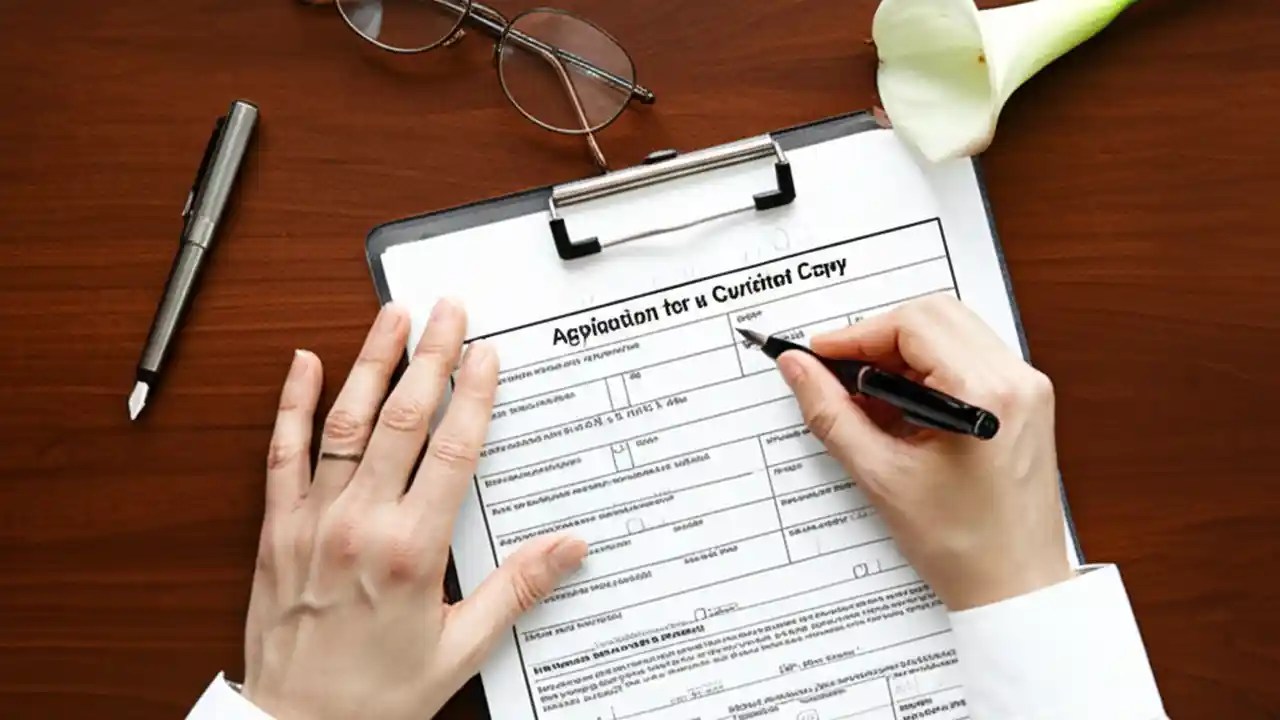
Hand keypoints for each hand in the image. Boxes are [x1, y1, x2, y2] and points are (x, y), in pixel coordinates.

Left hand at [243, 299, 587, 719]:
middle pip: (402, 419)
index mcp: (412, 550)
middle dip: (429, 356)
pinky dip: (292, 404)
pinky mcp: (275, 528)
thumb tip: (569, 549)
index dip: (473, 395)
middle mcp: (361, 523)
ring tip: (390, 316)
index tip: (487, 354)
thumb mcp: (461, 649)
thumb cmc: (377, 696)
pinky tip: (305, 362)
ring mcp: (313, 519)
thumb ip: (515, 591)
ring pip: (345, 422)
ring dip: (370, 362)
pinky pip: (282, 452)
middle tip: (447, 310)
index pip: (451, 451)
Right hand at [778, 295, 1071, 610]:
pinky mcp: (1026, 401)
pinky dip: (927, 370)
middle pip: (934, 315)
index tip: (819, 356)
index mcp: (986, 393)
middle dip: (878, 337)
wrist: (1015, 585)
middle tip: (839, 374)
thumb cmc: (963, 546)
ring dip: (902, 352)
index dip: (856, 335)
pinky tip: (900, 408)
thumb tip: (798, 368)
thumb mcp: (881, 475)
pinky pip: (969, 357)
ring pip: (952, 331)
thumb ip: (831, 413)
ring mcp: (1027, 388)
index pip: (911, 325)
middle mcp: (1016, 380)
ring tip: (868, 399)